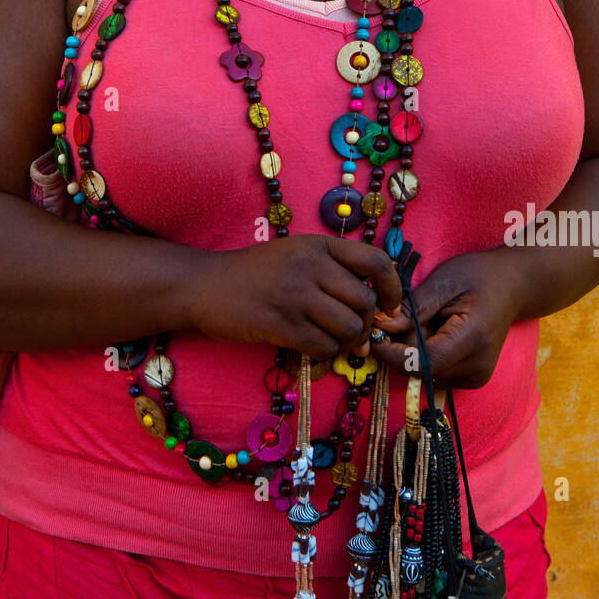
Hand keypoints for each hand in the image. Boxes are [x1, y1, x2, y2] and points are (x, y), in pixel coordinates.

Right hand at [187, 235, 402, 358]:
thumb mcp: (296, 254)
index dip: (393, 288)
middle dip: (365, 324)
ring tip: (333, 341)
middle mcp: (310, 266)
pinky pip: (323, 347)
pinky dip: (325, 353)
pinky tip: (313, 347)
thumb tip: (375, 305)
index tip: (390, 306)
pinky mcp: (280, 324)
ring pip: (348, 327)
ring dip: (347, 341)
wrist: (206, 285)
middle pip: (364, 301)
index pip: (375, 261)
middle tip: (353, 333)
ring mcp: (295, 295)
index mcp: (318, 245)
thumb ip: (333, 269)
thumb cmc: (255, 272)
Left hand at [368, 247, 527, 388]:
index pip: (420, 363)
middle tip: (409, 314)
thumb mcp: (443, 282)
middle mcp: (478, 367)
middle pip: (420, 369)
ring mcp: (477, 377)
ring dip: (415, 351)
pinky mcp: (474, 380)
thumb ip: (412, 308)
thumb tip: (379, 326)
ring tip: (430, 321)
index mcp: (472, 339)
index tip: (373, 332)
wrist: (513, 286)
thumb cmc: (478, 276)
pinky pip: (435, 373)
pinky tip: (438, 333)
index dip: (392, 352)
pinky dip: (428, 356)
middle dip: (404, 345)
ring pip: (425, 373)